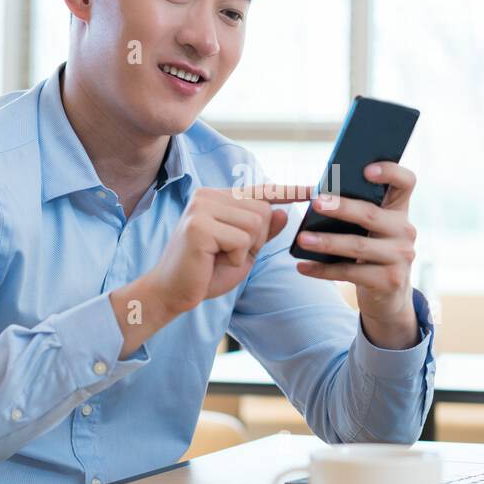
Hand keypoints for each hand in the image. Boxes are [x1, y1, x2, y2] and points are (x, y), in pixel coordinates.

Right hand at [109, 184, 313, 356]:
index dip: (287, 192)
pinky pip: (240, 239)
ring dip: (245, 249)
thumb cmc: (205, 273)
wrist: (172, 293)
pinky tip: (214, 261)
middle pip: (261, 210)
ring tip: (220, 256)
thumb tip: (283, 212)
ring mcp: (202, 208)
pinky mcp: (199, 226)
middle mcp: (207, 195)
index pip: (258, 191)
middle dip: (256, 239)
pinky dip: (235, 257)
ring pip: (254, 223)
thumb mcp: (242, 251)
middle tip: (230, 253)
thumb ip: (262, 232)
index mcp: (216, 197)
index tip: (311, 190)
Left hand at [294, 162, 420, 349]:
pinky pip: (350, 273)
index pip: (406, 181)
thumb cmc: (371, 251)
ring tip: (302, 239)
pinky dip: (323, 270)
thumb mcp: (371, 229)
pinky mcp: (390, 281)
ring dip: (326, 242)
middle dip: (342, 208)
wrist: (389, 295)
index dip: (390, 171)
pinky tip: (303, 266)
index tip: (365, 169)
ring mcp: (401, 257)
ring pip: (358, 246)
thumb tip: (320, 197)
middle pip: (371, 214)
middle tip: (316, 202)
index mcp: (399, 210)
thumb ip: (357, 211)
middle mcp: (405, 231)